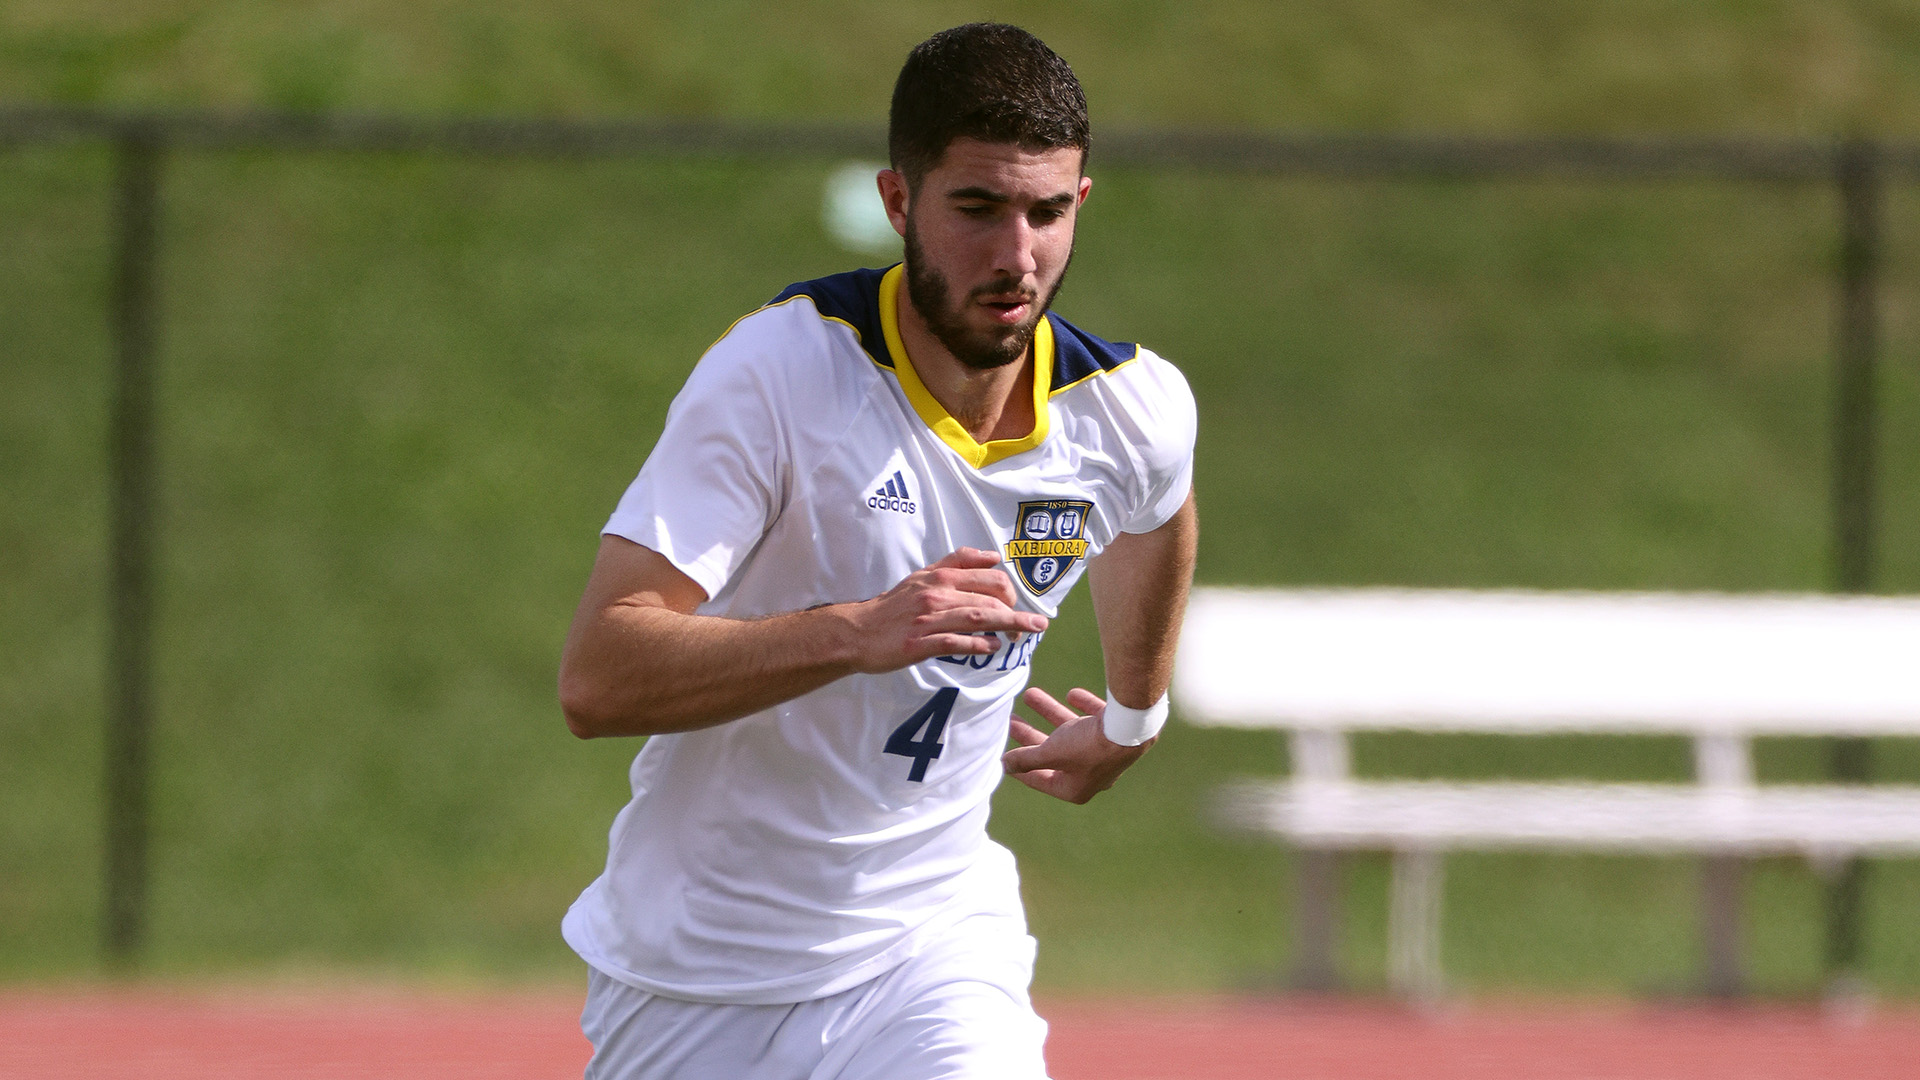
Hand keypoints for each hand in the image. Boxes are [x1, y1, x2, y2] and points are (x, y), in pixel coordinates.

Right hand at [845, 548, 1048, 672]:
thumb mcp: (923, 575)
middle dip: (1015, 613)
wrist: (857, 631)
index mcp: (940, 576)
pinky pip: (956, 642)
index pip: (990, 577)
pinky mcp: (919, 643)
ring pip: (978, 617)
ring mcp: (928, 619)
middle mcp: (937, 593)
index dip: (1011, 592)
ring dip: (1008, 626)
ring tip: (1025, 634)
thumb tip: (993, 556)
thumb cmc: (894, 606)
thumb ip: (957, 563)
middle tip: (1028, 627)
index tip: (1017, 606)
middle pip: (990, 598)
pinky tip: (992, 647)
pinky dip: (978, 644)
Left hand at [1001, 686, 1151, 803]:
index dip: (1019, 768)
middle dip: (1030, 735)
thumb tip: (1004, 766)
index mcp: (1075, 787)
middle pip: (1052, 754)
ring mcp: (1104, 753)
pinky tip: (1072, 694)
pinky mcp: (1116, 733)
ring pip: (1070, 731)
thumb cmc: (1089, 745)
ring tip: (1029, 693)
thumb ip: (1026, 758)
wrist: (1131, 727)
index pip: (1040, 779)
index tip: (1002, 757)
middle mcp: (1091, 773)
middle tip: (1011, 720)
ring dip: (1049, 711)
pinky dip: (1082, 706)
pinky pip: (1094, 718)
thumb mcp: (1051, 753)